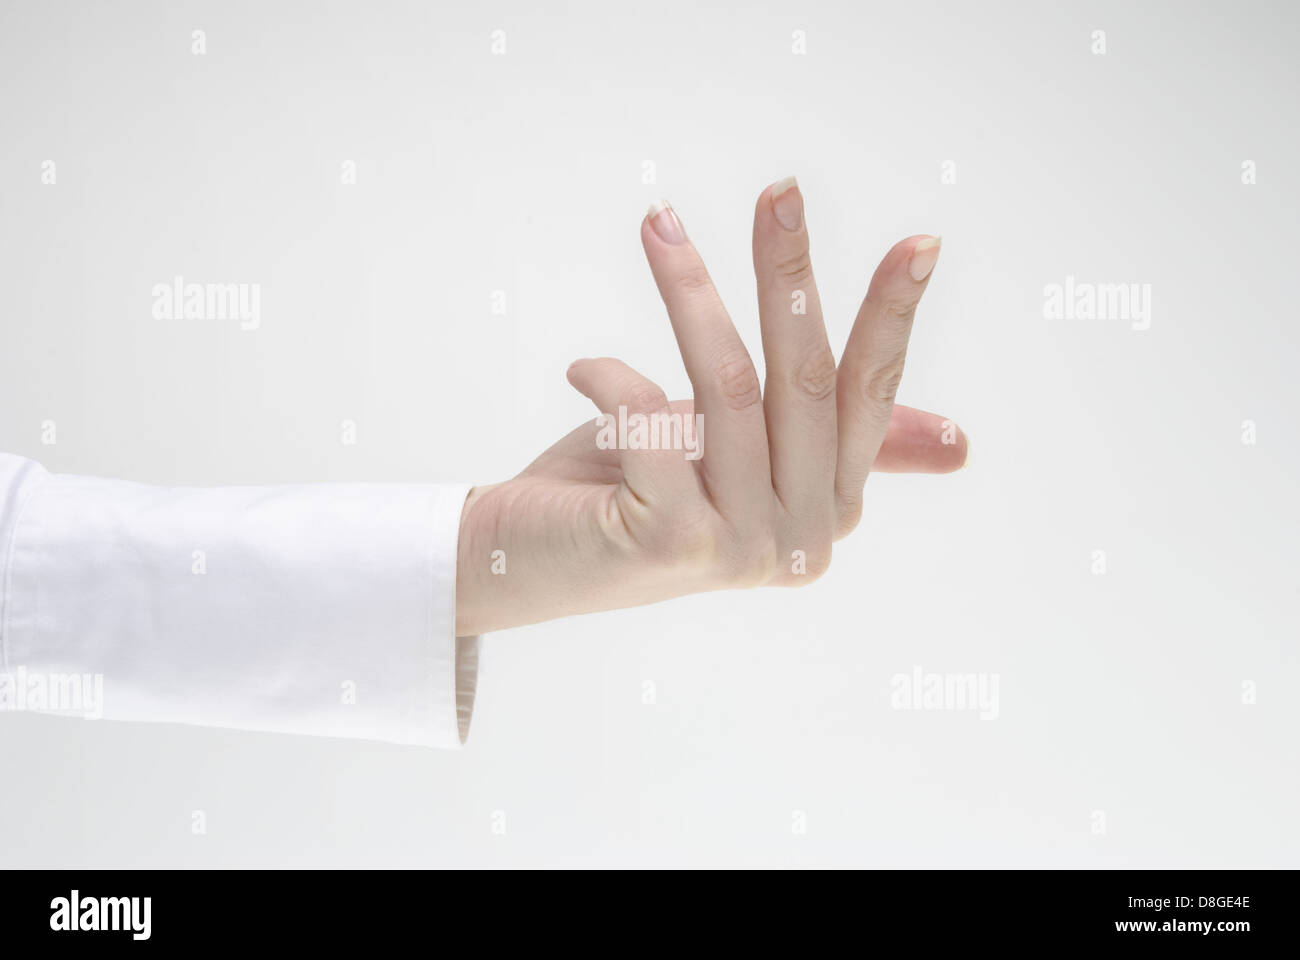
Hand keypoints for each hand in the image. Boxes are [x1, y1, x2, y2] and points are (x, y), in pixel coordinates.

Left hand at [456, 178, 965, 634]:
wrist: (537, 564)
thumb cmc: (638, 493)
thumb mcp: (746, 455)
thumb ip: (830, 441)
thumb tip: (959, 444)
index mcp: (830, 508)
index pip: (870, 398)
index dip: (892, 319)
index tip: (919, 244)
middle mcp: (800, 539)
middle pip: (805, 380)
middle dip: (792, 274)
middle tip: (780, 191)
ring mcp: (740, 548)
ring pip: (729, 386)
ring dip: (691, 291)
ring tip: (660, 224)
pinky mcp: (672, 544)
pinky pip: (651, 420)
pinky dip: (612, 375)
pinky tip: (584, 367)